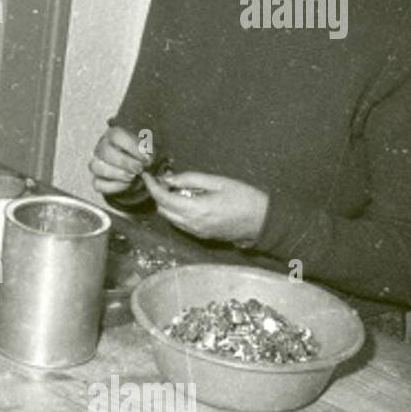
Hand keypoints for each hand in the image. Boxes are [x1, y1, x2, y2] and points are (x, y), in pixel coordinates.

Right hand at [89, 125, 152, 195]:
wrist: (138, 168)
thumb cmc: (142, 155)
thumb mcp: (149, 150)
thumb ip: (149, 152)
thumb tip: (147, 159)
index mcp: (114, 135)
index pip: (116, 136)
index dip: (132, 146)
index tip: (146, 157)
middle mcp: (102, 148)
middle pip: (105, 151)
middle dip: (124, 162)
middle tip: (139, 168)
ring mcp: (97, 164)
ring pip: (97, 167)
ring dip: (117, 173)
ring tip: (133, 177)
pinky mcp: (97, 180)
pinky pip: (98, 184)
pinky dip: (113, 186)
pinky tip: (127, 185)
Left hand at [141, 171, 268, 244]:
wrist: (263, 221)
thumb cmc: (244, 197)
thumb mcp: (218, 182)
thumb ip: (190, 179)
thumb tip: (168, 178)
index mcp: (195, 209)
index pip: (163, 199)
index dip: (152, 186)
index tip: (147, 176)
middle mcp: (191, 224)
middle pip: (162, 210)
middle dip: (159, 195)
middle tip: (165, 180)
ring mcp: (195, 232)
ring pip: (169, 218)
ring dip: (167, 204)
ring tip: (177, 188)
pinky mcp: (200, 235)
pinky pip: (179, 224)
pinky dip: (176, 211)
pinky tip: (187, 200)